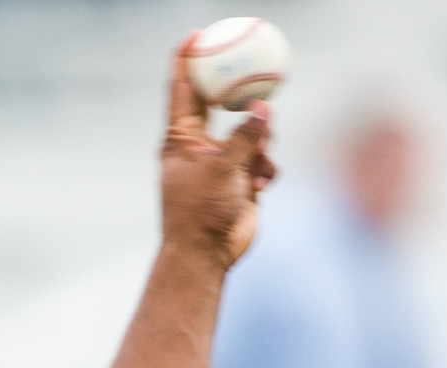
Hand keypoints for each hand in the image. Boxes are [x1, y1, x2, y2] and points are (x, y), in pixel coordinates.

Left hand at [159, 36, 276, 268]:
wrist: (208, 254)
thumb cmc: (201, 210)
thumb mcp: (223, 167)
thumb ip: (245, 137)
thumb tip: (263, 109)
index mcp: (181, 137)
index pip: (181, 88)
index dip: (187, 59)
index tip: (196, 34)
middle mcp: (201, 145)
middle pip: (220, 104)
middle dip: (239, 92)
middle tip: (254, 69)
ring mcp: (223, 163)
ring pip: (251, 134)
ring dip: (261, 143)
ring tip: (259, 157)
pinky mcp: (242, 181)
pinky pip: (263, 162)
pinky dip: (265, 170)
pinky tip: (261, 186)